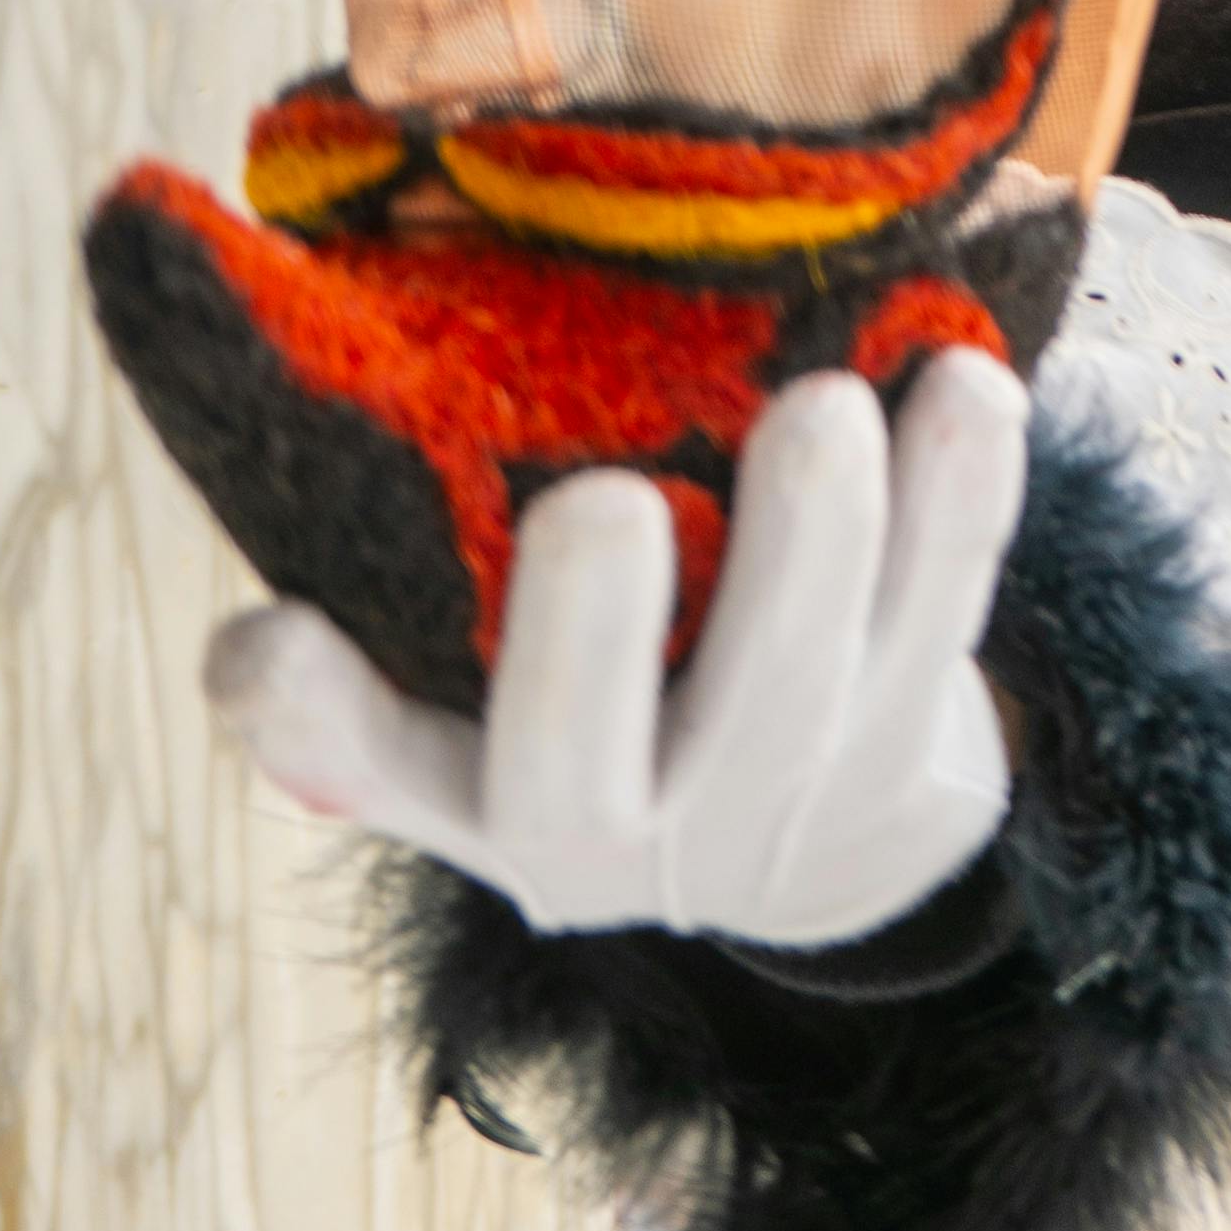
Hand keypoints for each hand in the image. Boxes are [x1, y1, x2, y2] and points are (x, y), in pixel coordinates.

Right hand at [206, 352, 1028, 949]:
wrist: (815, 841)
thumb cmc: (617, 693)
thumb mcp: (489, 680)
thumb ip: (403, 591)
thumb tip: (267, 495)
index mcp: (484, 794)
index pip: (368, 768)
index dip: (310, 725)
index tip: (261, 639)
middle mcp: (617, 833)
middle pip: (587, 764)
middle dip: (591, 644)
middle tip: (607, 501)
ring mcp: (774, 798)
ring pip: (796, 687)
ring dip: (820, 549)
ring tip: (829, 406)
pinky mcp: (915, 748)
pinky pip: (949, 619)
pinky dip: (965, 506)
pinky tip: (969, 389)